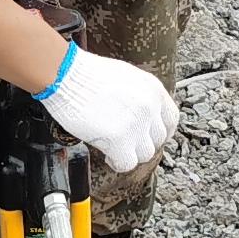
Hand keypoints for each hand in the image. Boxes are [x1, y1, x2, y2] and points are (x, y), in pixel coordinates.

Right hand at [38, 45, 178, 175]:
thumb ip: (139, 96)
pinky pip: (127, 163)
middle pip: (158, 140)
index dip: (160, 132)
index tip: (148, 136)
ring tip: (114, 148)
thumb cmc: (87, 74)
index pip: (171, 120)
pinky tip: (108, 155)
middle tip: (126, 142)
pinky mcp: (119, 139)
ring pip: (145, 154)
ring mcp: (136, 124)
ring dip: (129, 154)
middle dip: (141, 143)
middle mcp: (149, 107)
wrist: (67, 75)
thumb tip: (142, 115)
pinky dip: (117, 163)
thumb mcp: (126, 77)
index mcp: (153, 90)